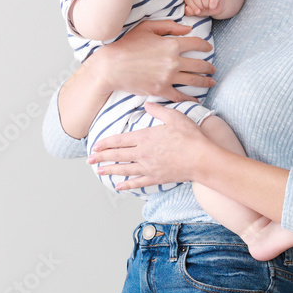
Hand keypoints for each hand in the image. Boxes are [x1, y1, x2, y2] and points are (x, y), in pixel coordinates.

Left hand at [87, 103, 208, 189]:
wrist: (201, 159)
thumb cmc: (190, 137)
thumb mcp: (174, 116)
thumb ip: (158, 110)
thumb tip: (147, 105)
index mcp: (145, 137)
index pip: (120, 140)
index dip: (106, 143)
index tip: (95, 146)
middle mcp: (143, 153)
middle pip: (118, 155)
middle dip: (102, 157)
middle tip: (90, 160)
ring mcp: (149, 167)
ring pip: (124, 169)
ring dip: (110, 171)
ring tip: (100, 171)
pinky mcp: (156, 178)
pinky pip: (138, 182)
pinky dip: (127, 185)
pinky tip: (120, 187)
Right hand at [92, 20, 213, 101]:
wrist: (112, 66)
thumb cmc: (127, 44)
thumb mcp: (147, 28)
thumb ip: (169, 26)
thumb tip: (187, 29)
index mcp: (171, 44)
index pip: (196, 44)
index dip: (205, 45)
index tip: (209, 48)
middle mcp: (173, 61)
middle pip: (199, 64)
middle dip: (209, 66)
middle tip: (213, 68)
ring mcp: (168, 77)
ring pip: (194, 80)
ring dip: (205, 82)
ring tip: (211, 82)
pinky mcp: (161, 89)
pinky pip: (180, 95)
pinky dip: (190, 99)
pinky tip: (196, 99)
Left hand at [184, 0, 224, 16]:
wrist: (217, 5)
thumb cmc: (204, 7)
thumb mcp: (196, 11)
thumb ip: (189, 11)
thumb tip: (187, 8)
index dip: (192, 6)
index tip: (197, 11)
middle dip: (199, 6)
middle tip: (203, 9)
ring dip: (206, 5)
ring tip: (207, 7)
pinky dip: (212, 4)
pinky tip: (212, 6)